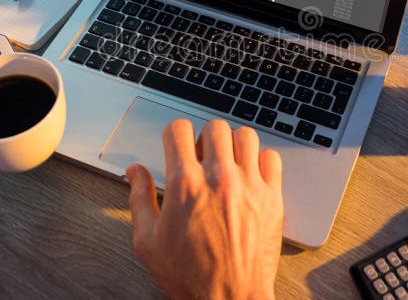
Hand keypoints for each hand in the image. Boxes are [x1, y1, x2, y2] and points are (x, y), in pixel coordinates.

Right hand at [128, 119, 282, 299]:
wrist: (231, 299)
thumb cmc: (190, 276)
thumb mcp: (147, 242)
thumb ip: (139, 199)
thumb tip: (135, 172)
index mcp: (185, 185)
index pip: (179, 129)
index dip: (174, 134)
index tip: (176, 145)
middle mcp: (218, 178)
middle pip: (215, 126)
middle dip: (205, 137)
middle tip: (202, 156)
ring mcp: (249, 185)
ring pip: (245, 135)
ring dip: (234, 144)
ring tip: (227, 162)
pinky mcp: (272, 197)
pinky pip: (272, 157)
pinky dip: (261, 161)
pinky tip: (250, 175)